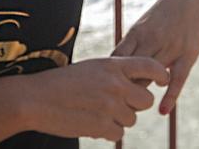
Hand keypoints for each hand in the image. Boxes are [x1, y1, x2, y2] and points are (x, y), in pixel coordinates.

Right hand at [22, 56, 168, 141]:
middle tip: (118, 104)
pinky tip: (90, 122)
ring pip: (131, 119)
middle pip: (146, 100)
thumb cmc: (61, 83)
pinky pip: (117, 133)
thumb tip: (133, 87)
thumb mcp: (90, 69)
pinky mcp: (102, 126)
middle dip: (136, 105)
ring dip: (118, 119)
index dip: (161, 74)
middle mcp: (116, 84)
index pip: (149, 65)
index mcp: (112, 65)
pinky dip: (106, 132)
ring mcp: (110, 106)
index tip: (163, 80)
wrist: (35, 99)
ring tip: (95, 112)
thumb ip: (114, 74)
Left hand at [111, 0, 198, 114]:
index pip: (116, 60)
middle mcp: (150, 40)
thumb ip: (140, 38)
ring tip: (136, 111)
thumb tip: (128, 56)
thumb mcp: (150, 19)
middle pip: (129, 73)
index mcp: (137, 31)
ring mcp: (170, 47)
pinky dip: (168, 97)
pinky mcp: (189, 52)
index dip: (109, 77)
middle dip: (122, 90)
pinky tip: (162, 111)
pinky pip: (176, 79)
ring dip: (143, 95)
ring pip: (150, 77)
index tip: (106, 90)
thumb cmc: (174, 3)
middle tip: (117, 108)